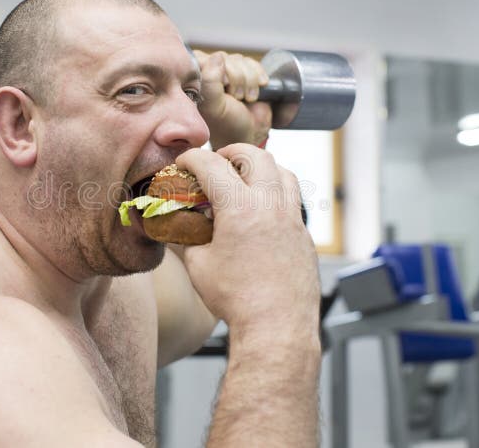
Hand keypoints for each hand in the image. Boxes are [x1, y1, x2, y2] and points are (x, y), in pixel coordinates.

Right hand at [175, 144, 319, 331]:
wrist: (276, 326)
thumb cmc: (235, 299)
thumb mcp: (197, 265)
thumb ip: (185, 237)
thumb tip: (174, 224)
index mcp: (240, 208)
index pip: (211, 165)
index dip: (192, 158)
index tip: (183, 163)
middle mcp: (270, 205)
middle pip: (254, 155)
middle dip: (230, 153)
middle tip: (216, 163)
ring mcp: (292, 218)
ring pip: (282, 171)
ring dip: (260, 168)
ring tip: (243, 179)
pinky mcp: (304, 235)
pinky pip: (293, 199)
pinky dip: (275, 193)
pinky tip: (261, 211)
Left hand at [193, 50, 271, 149]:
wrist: (252, 134)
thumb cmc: (227, 125)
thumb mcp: (214, 106)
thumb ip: (210, 81)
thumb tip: (217, 56)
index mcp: (195, 81)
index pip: (201, 58)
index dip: (215, 72)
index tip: (222, 90)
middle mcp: (209, 73)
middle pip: (223, 58)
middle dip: (235, 79)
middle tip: (235, 98)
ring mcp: (228, 72)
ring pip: (239, 60)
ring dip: (247, 81)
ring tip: (245, 99)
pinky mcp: (245, 72)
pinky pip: (252, 63)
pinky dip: (258, 77)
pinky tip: (255, 93)